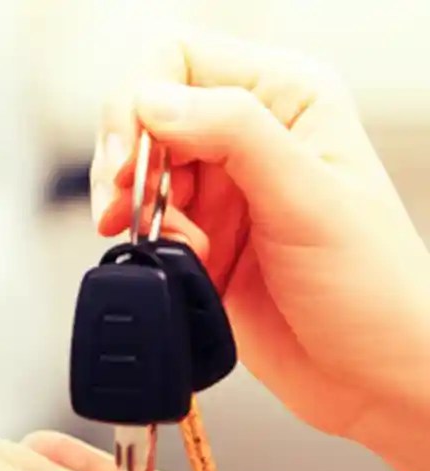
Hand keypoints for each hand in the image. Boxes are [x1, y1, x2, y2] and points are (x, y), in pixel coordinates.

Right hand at [91, 32, 429, 470]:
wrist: (375, 381)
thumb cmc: (376, 292)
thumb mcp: (308, 200)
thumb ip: (233, 135)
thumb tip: (155, 101)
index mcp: (288, 99)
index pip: (178, 59)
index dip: (140, 101)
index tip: (130, 158)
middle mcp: (250, 136)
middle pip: (144, 113)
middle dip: (125, 160)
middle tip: (124, 204)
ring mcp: (223, 188)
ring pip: (134, 169)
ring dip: (130, 206)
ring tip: (159, 240)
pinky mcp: (200, 237)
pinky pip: (141, 222)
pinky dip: (141, 243)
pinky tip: (176, 262)